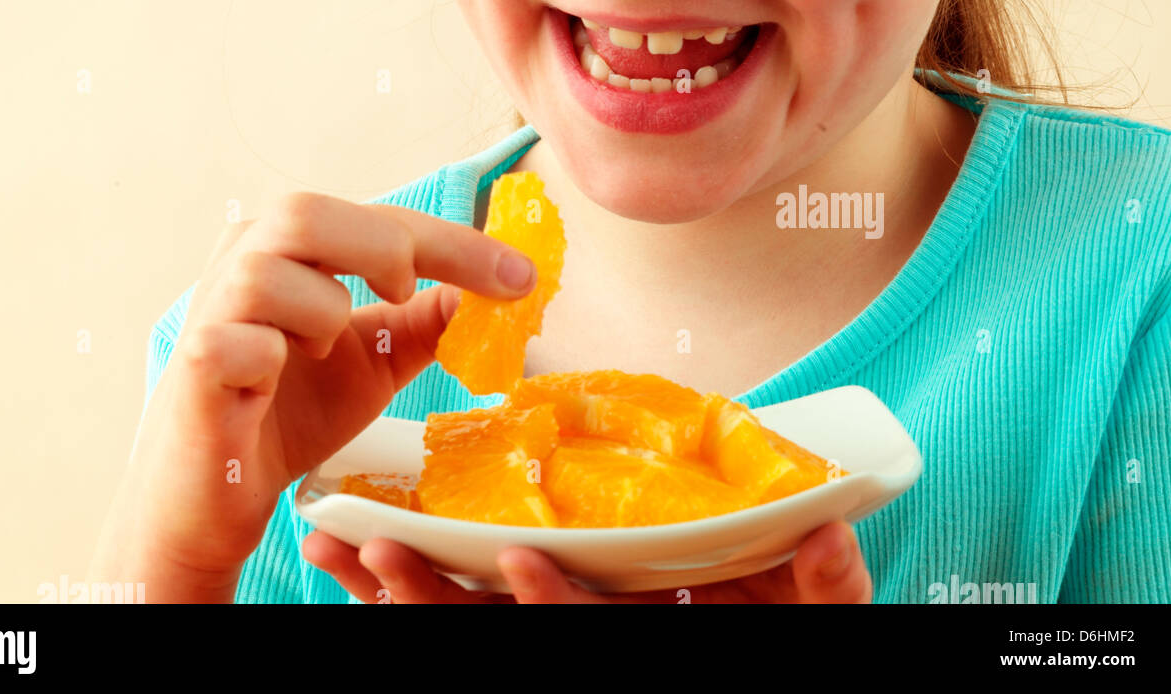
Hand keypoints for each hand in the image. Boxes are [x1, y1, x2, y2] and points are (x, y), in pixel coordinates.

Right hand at [87, 195, 535, 599]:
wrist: (218, 499)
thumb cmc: (289, 413)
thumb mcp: (374, 361)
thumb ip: (421, 322)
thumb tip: (484, 290)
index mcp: (289, 246)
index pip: (377, 219)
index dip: (452, 242)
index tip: (520, 276)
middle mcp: (241, 259)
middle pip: (308, 211)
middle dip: (384, 247)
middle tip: (409, 296)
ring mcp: (210, 309)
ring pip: (271, 269)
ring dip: (321, 312)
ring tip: (319, 351)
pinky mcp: (193, 364)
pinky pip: (240, 341)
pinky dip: (273, 357)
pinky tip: (271, 382)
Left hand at [303, 519, 871, 602]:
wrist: (758, 634)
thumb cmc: (776, 620)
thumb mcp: (812, 616)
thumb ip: (826, 587)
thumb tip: (832, 529)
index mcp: (644, 633)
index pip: (592, 626)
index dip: (552, 602)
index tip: (514, 556)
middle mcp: (591, 642)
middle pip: (498, 633)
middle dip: (430, 601)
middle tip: (371, 552)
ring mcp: (552, 634)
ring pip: (464, 629)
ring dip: (397, 596)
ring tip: (338, 551)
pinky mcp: (526, 616)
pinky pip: (462, 619)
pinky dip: (402, 598)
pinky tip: (356, 566)